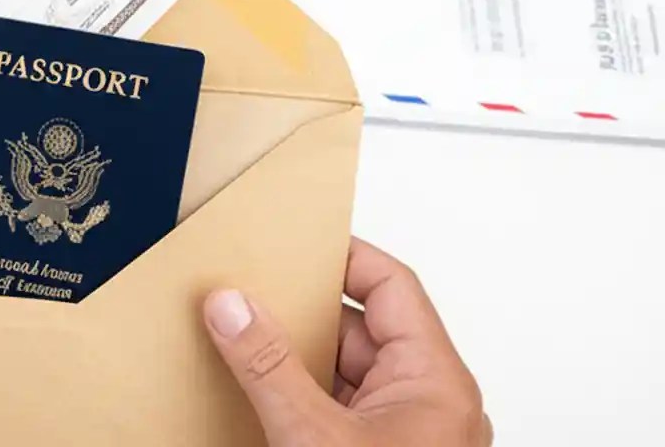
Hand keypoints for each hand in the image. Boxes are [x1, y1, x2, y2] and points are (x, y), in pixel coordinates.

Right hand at [203, 238, 489, 445]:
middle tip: (248, 292)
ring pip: (343, 375)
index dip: (343, 256)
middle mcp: (427, 403)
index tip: (292, 240)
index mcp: (435, 380)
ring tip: (240, 341)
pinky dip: (298, 400)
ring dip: (293, 360)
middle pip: (360, 330)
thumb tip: (232, 306)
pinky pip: (336, 413)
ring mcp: (404, 437)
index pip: (391, 287)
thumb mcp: (314, 439)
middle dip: (301, 314)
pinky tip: (255, 396)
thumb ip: (269, 367)